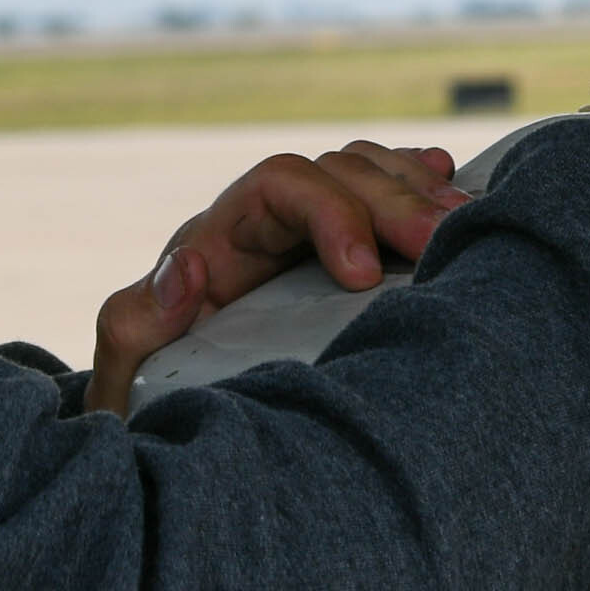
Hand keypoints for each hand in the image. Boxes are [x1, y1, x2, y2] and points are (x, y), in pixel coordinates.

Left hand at [85, 138, 468, 413]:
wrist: (165, 418)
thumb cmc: (146, 401)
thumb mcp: (127, 369)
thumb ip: (134, 324)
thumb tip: (184, 274)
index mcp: (218, 239)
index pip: (279, 185)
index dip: (329, 210)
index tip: (363, 274)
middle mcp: (266, 224)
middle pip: (340, 172)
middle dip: (395, 201)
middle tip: (444, 243)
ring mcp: (306, 235)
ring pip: (368, 175)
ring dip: (418, 192)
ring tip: (462, 223)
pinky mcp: (339, 259)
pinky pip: (383, 195)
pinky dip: (419, 186)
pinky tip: (453, 189)